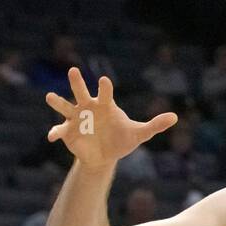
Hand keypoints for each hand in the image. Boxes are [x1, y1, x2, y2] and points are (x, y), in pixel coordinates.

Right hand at [46, 68, 177, 169]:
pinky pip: (59, 130)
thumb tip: (175, 117)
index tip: (105, 81)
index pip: (105, 93)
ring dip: (58, 102)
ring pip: (65, 107)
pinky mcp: (68, 131)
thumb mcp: (139, 134)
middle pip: (81, 92)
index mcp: (104, 104)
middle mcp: (88, 107)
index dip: (105, 87)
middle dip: (77, 82)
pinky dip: (55, 132)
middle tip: (73, 70)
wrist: (106, 155)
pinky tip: (52, 136)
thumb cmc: (122, 139)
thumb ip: (155, 125)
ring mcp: (76, 118)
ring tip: (50, 96)